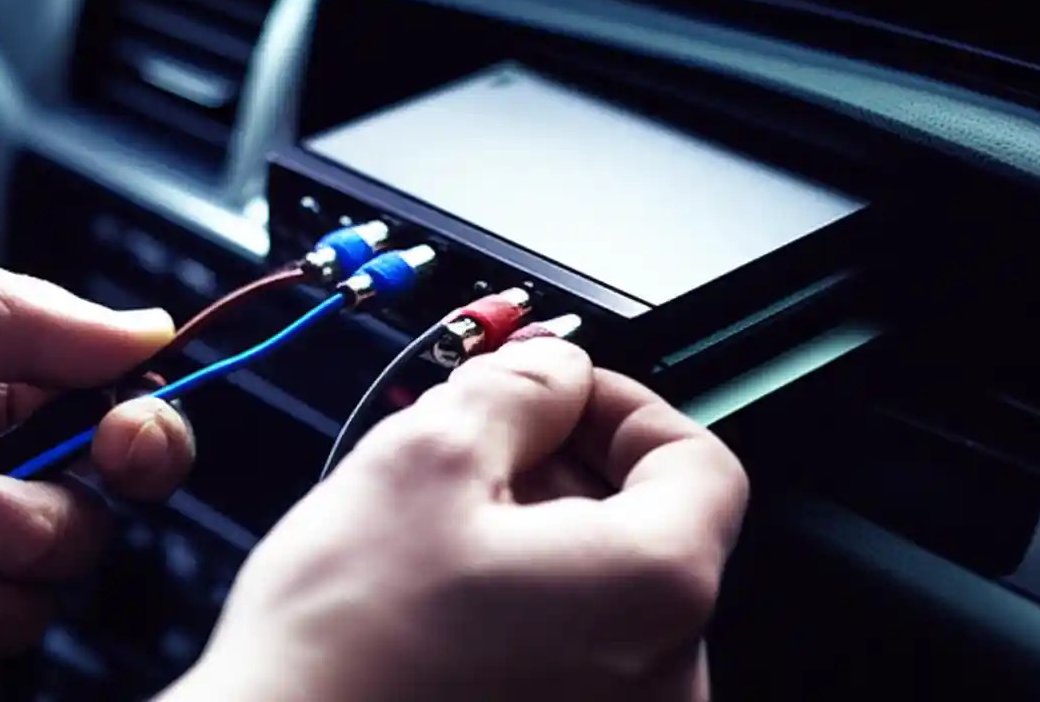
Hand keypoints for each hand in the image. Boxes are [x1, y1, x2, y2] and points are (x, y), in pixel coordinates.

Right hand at [168, 339, 747, 700]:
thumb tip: (554, 369)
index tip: (557, 391)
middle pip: (645, 524)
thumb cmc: (343, 650)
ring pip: (598, 586)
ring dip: (533, 528)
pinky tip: (442, 587)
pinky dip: (522, 598)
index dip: (622, 404)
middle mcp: (661, 675)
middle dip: (562, 463)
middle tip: (475, 441)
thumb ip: (516, 389)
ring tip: (439, 518)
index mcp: (655, 588)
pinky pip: (569, 646)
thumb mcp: (425, 461)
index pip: (696, 460)